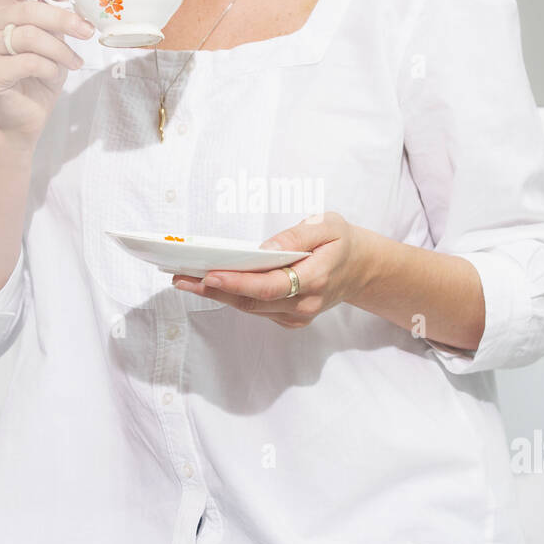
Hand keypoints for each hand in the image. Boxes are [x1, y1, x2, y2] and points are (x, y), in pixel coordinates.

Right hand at [0, 0, 95, 143]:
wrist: (28, 114)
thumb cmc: (41, 73)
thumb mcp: (55, 39)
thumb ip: (57, 17)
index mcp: (5, 7)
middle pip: (29, 10)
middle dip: (64, 21)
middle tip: (87, 32)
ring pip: (30, 36)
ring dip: (60, 50)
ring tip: (74, 62)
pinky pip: (29, 62)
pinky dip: (49, 68)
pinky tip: (55, 75)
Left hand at [172, 211, 368, 326]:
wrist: (363, 269)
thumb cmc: (342, 242)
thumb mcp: (328, 225)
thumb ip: (296, 236)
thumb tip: (264, 249)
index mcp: (317, 278)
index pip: (270, 286)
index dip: (238, 283)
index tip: (210, 275)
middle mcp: (305, 303)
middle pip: (252, 302)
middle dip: (214, 291)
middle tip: (181, 277)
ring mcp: (297, 315)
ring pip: (250, 308)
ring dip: (217, 295)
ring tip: (186, 279)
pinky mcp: (290, 319)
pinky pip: (256, 310)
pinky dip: (232, 297)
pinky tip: (211, 285)